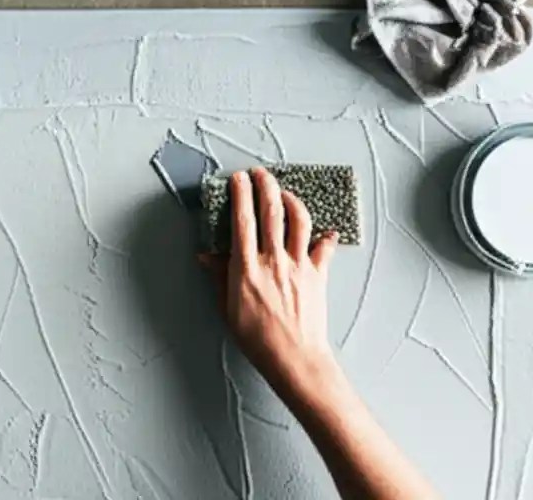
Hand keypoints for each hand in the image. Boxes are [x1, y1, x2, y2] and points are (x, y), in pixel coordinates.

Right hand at [200, 168, 340, 410]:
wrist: (295, 359)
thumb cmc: (258, 340)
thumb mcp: (227, 309)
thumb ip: (219, 278)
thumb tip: (206, 256)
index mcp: (247, 269)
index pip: (242, 221)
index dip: (240, 195)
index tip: (238, 179)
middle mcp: (273, 261)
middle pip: (271, 212)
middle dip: (266, 186)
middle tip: (261, 173)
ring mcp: (298, 266)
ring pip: (299, 221)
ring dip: (292, 200)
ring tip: (285, 192)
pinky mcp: (317, 276)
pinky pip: (324, 248)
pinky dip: (325, 236)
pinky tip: (325, 230)